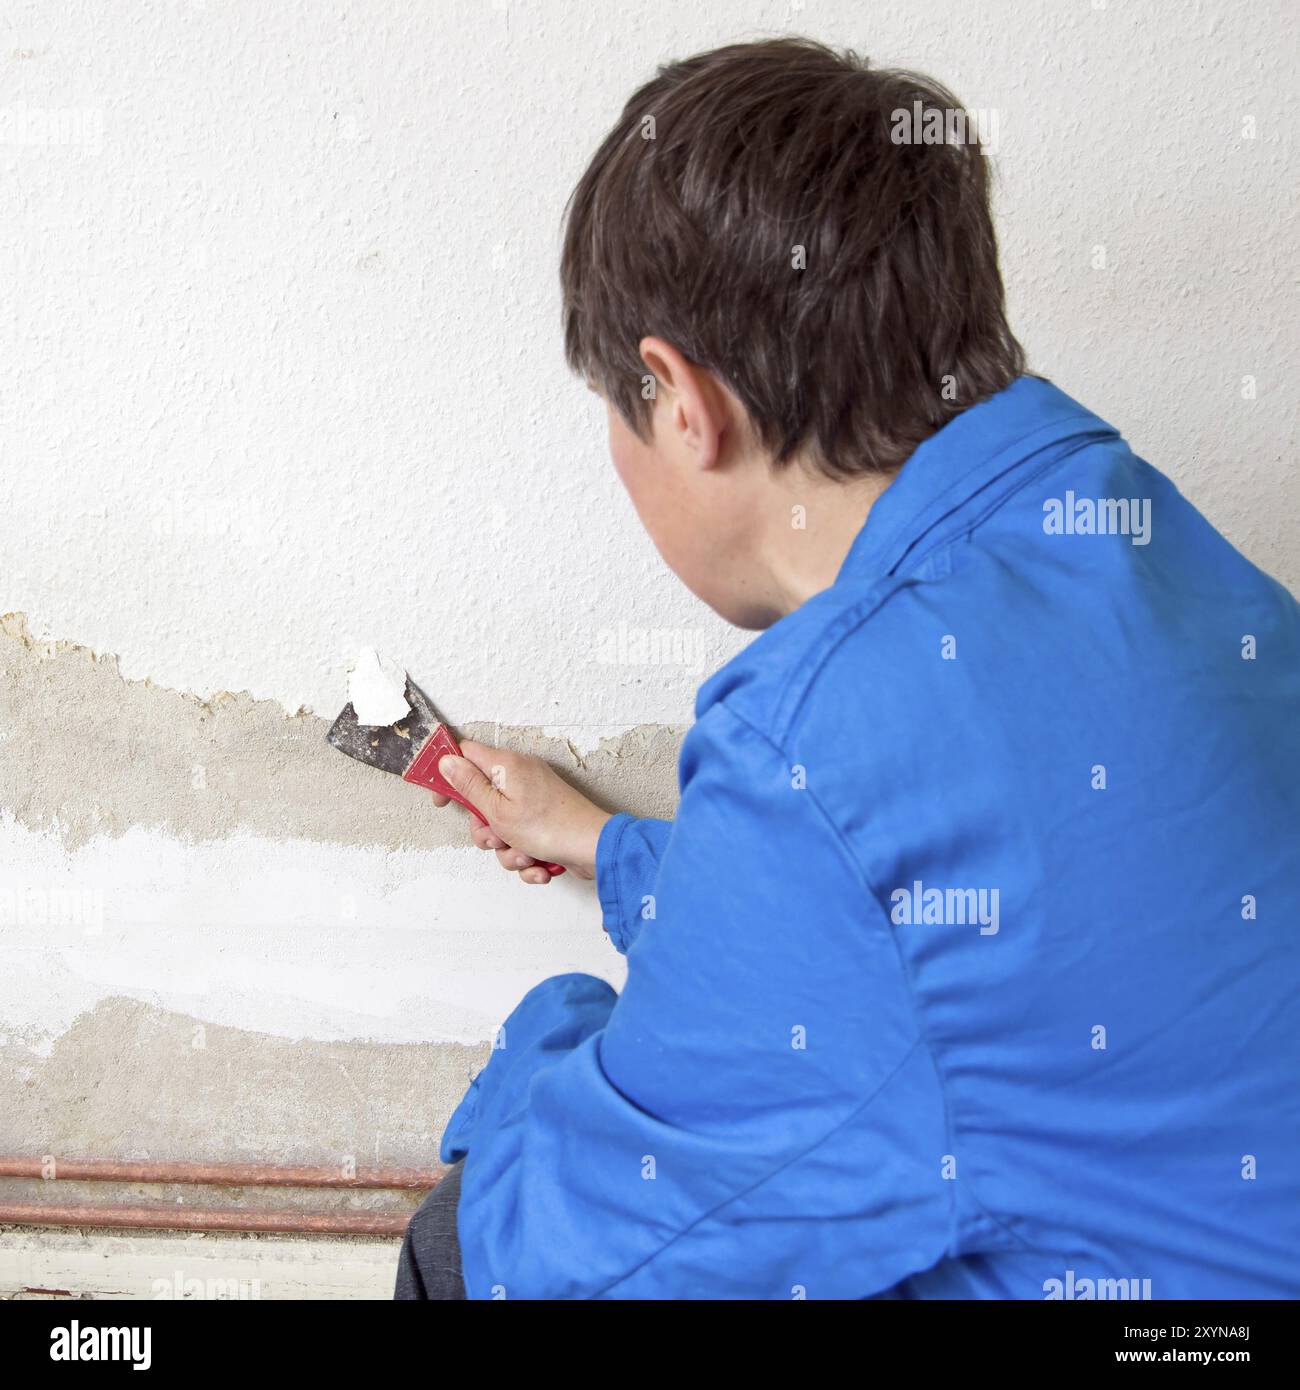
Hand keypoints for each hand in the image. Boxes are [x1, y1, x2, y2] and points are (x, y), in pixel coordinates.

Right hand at [432, 739, 611, 884]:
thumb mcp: (497, 810)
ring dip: (508, 850)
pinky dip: (527, 857)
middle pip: (483, 800)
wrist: (594, 849)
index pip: (467, 754)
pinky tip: (540, 866)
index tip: (443, 800)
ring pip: (502, 827)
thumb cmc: (549, 828)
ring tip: (525, 856)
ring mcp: (535, 799)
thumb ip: (469, 785)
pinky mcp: (545, 820)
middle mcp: (522, 776)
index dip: (450, 775)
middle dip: (485, 829)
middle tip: (496, 838)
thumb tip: (446, 761)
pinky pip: (522, 839)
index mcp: (508, 765)